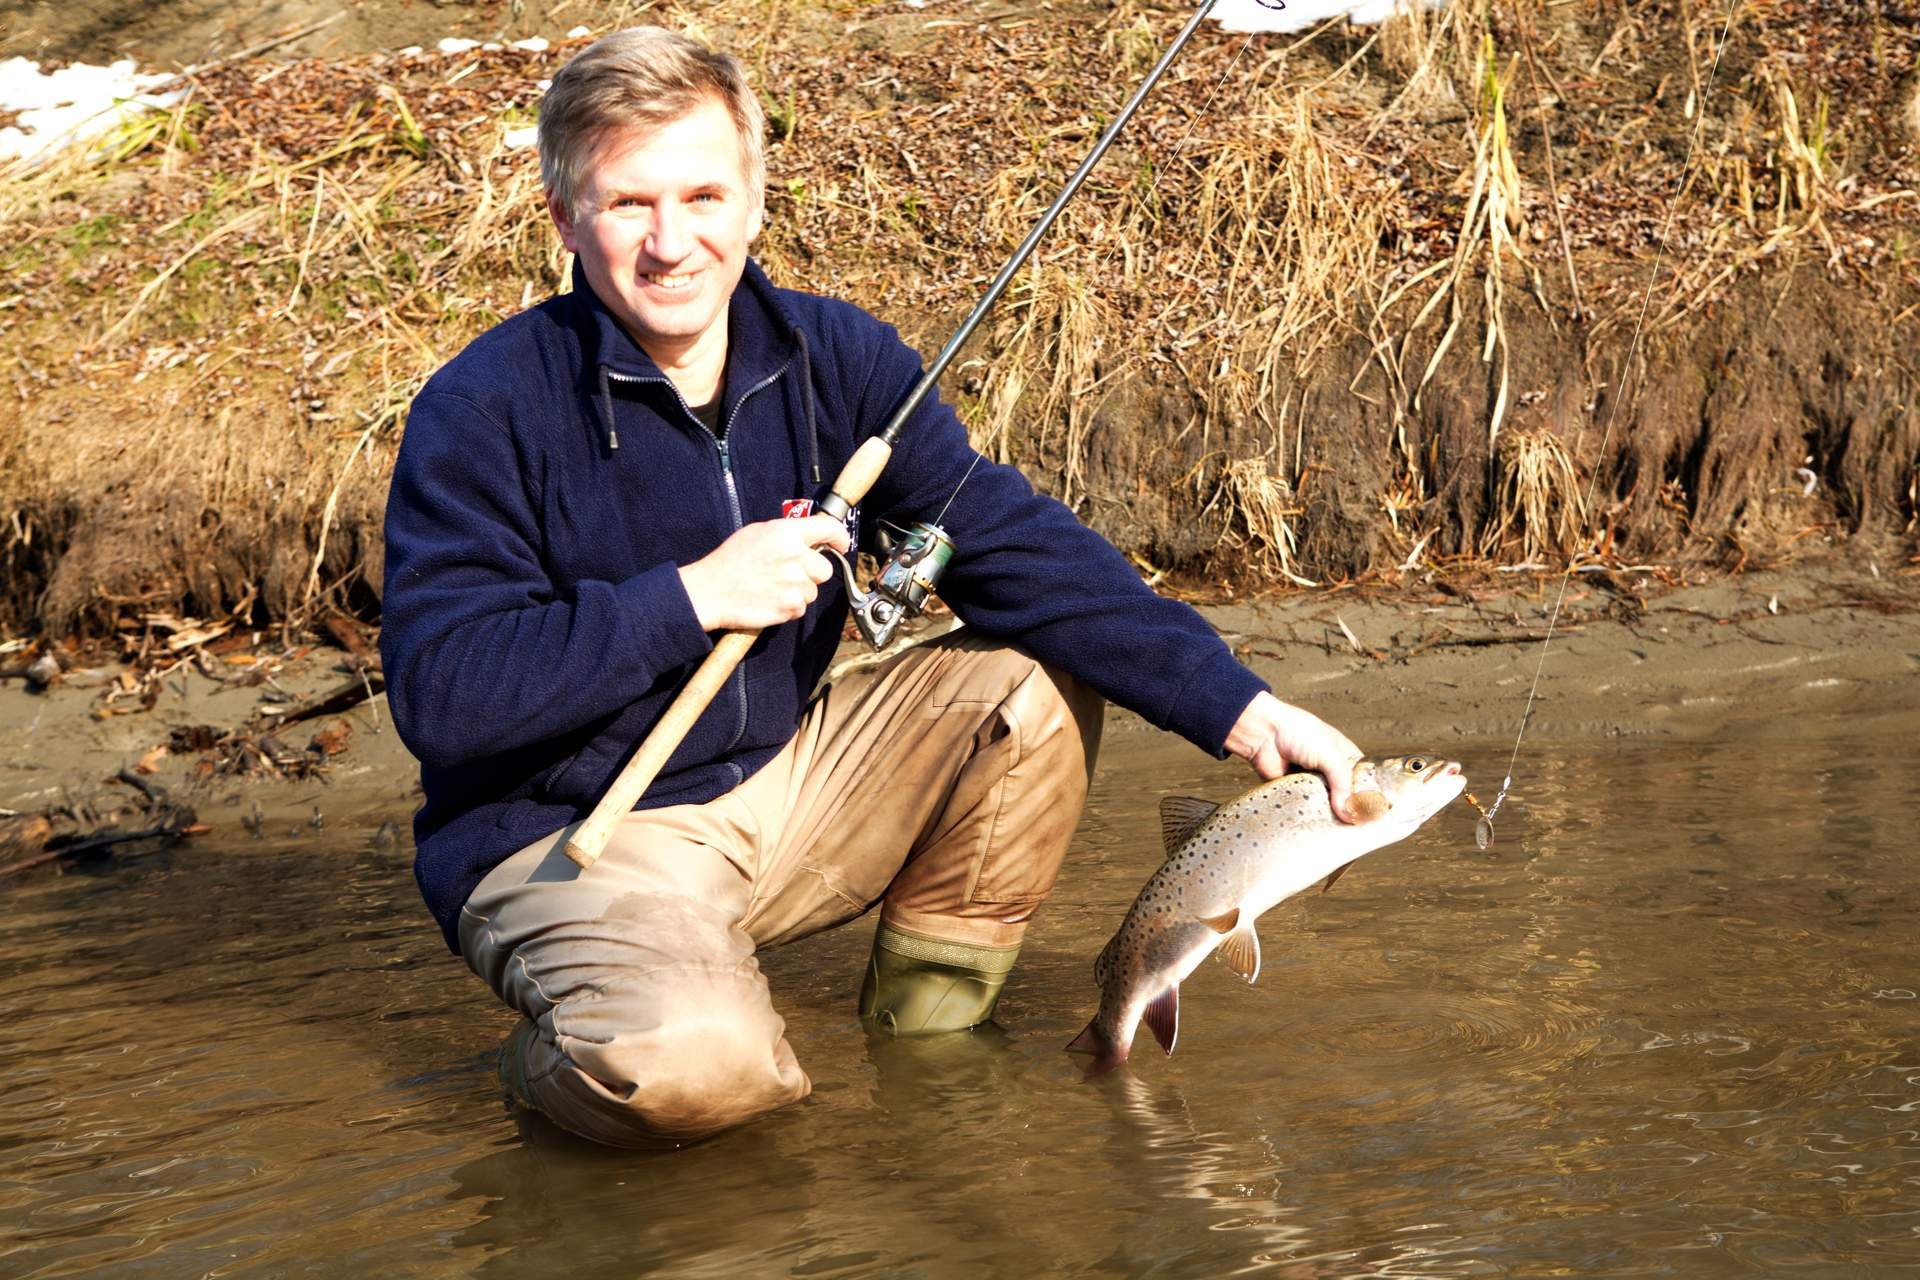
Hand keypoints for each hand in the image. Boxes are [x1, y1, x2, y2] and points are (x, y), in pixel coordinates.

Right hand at [679, 515, 850, 631]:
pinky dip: (789, 606)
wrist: (711, 591)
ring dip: (799, 590)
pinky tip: (770, 598)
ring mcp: (796, 585)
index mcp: (787, 533)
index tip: (840, 544)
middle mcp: (796, 558)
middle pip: (825, 569)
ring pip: (812, 590)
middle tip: (789, 572)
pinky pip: (801, 608)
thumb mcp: (757, 532)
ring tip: (772, 586)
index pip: (829, 528)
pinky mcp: (791, 608)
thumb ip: (788, 533)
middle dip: (812, 572)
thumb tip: (810, 537)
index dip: (840, 537)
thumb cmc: (730, 560)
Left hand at [1224, 691, 1365, 822]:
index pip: (1365, 783)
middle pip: (1347, 799)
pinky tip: (1315, 826)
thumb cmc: (1299, 733)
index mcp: (1346, 758)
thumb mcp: (1330, 756)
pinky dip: (1310, 816)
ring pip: (1327, 808)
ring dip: (1329, 816)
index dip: (1369, 799)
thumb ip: (1342, 785)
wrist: (1263, 734)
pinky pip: (1307, 810)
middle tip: (1354, 827)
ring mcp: (1314, 784)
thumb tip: (1350, 815)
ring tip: (1337, 831)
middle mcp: (1331, 773)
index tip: (1372, 816)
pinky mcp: (1296, 794)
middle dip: (1349, 811)